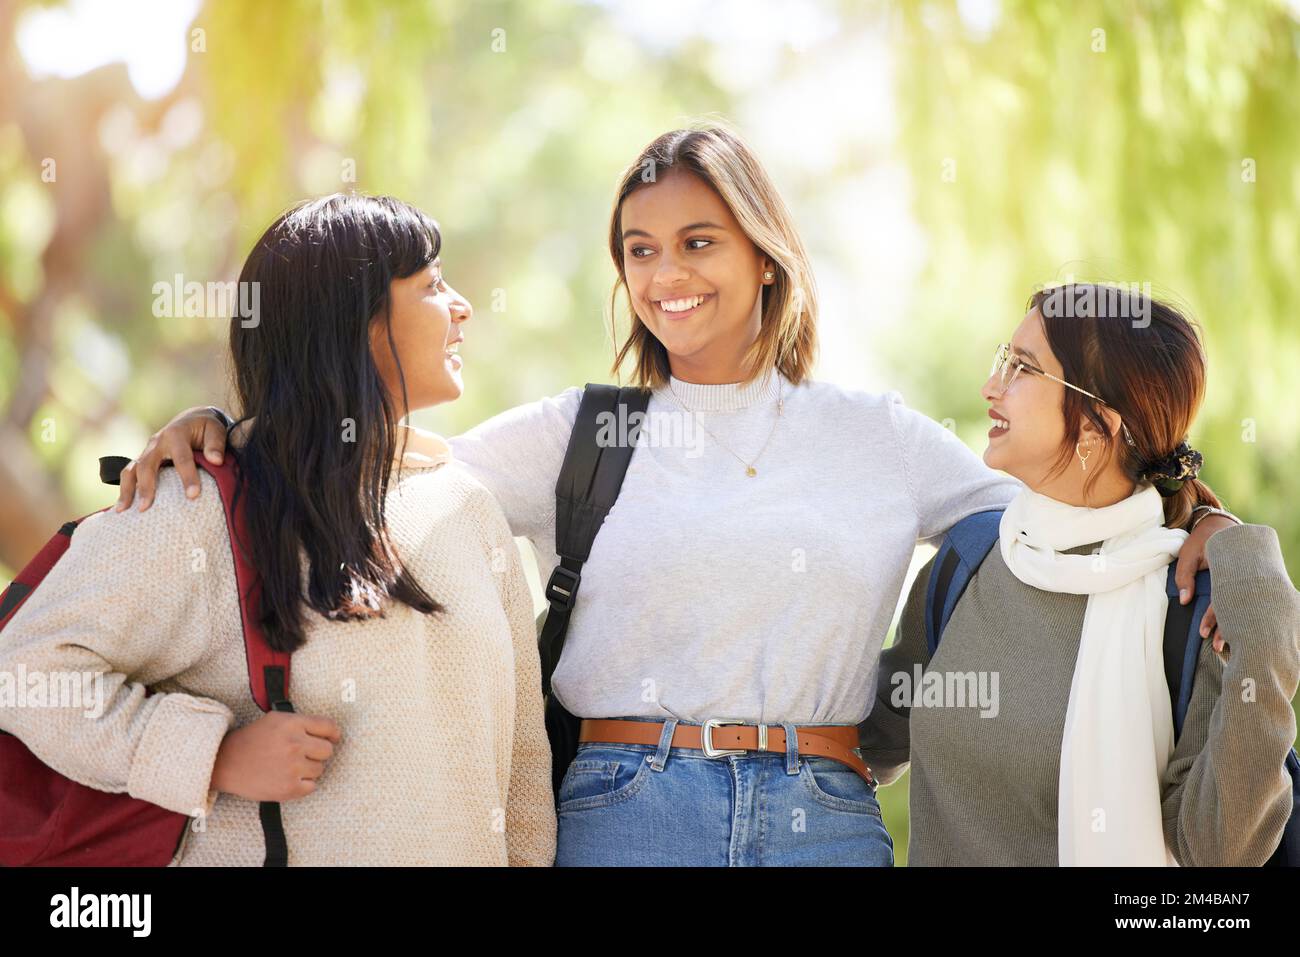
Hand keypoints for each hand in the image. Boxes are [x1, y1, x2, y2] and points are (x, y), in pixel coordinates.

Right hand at [115, 406, 229, 511]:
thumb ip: (216, 443)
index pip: (182, 458)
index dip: (187, 476)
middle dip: (146, 486)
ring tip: (123, 510)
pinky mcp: (143, 459)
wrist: (192, 420)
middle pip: (147, 465)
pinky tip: (121, 508)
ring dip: (127, 490)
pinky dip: (124, 489)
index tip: (193, 496)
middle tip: (146, 508)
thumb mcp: (215, 429)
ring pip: (131, 470)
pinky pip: (129, 474)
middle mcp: (157, 442)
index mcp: (176, 434)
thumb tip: (216, 460)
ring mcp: (147, 451)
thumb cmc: (206, 428)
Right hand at [210, 711, 341, 802]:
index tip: (332, 739)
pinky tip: (288, 779)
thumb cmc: (253, 740)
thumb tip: (330, 732)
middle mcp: (295, 744)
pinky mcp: (289, 789)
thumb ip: (302, 722)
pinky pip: (312, 787)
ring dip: (309, 769)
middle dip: (318, 753)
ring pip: (320, 769)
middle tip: (303, 755)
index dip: (333, 734)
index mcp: (293, 724)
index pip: (329, 727)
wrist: (226, 763)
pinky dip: (303, 785)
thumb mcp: (276, 719)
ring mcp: (292, 767)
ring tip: (289, 767)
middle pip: (328, 750)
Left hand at [1174, 513, 1237, 652]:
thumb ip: (1184, 577)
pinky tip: (1235, 629)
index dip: (1213, 618)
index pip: (1220, 600)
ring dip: (1232, 625)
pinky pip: (1242, 600)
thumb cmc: (1202, 540)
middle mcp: (1238, 578)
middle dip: (1226, 629)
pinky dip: (1238, 614)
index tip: (1204, 633)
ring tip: (1223, 645)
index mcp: (1227, 571)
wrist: (1220, 525)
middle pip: (1234, 608)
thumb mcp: (1187, 555)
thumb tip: (1185, 602)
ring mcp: (1243, 580)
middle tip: (1217, 646)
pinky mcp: (1243, 581)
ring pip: (1240, 607)